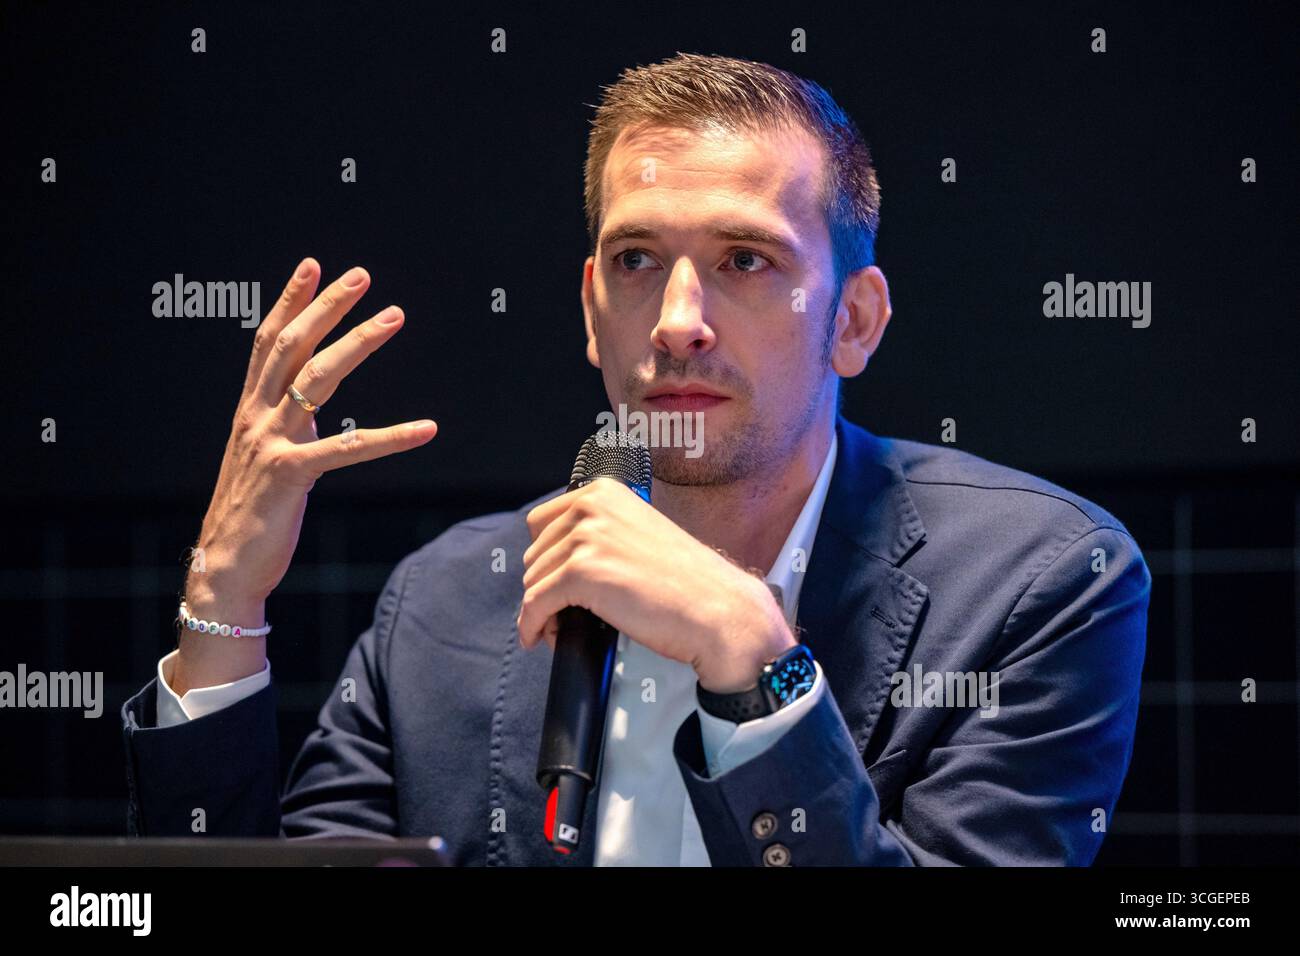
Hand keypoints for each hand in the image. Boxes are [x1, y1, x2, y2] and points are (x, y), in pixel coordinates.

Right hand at [175, 259, 437, 692]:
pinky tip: (427, 429)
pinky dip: (392, 438)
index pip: (268, 342)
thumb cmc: (252, 512)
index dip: (289, 300)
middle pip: (292, 346)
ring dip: (358, 343)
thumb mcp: (264, 456)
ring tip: (393, 315)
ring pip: (317, 378)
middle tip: (361, 275)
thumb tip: (308, 402)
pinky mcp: (291, 475)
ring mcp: (272, 443)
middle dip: (326, 306)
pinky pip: (348, 450)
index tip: (312, 265)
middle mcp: (256, 417)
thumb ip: (284, 424)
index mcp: (250, 409)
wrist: (223, 565)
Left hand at [517, 478, 795, 692]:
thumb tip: (558, 560)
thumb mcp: (638, 534)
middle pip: (535, 553)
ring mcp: (586, 537)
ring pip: (533, 580)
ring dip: (542, 610)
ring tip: (563, 626)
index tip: (553, 581)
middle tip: (563, 612)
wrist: (718, 610)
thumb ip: (601, 533)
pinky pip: (536, 603)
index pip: (543, 523)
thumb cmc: (688, 582)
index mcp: (605, 492)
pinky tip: (541, 637)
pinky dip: (532, 624)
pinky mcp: (582, 572)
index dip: (546, 558)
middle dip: (545, 586)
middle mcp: (592, 506)